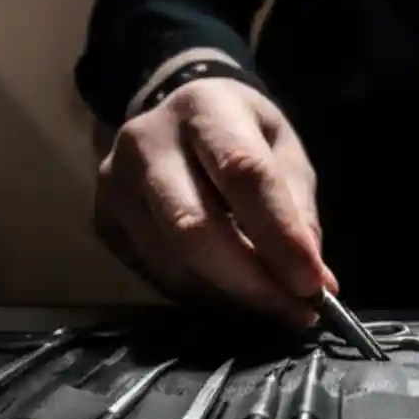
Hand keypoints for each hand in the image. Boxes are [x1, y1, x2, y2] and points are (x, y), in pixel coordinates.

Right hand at [94, 68, 335, 328]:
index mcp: (206, 108)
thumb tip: (315, 283)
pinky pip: (156, 275)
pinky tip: (230, 291)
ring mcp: (115, 182)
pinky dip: (202, 295)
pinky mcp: (103, 219)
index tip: (312, 283)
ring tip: (270, 303)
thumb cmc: (242, 135)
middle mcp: (148, 141)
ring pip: (173, 261)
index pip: (242, 173)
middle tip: (294, 310)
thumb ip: (299, 211)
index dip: (279, 234)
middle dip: (250, 280)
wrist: (176, 116)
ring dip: (230, 295)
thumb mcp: (283, 152)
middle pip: (194, 226)